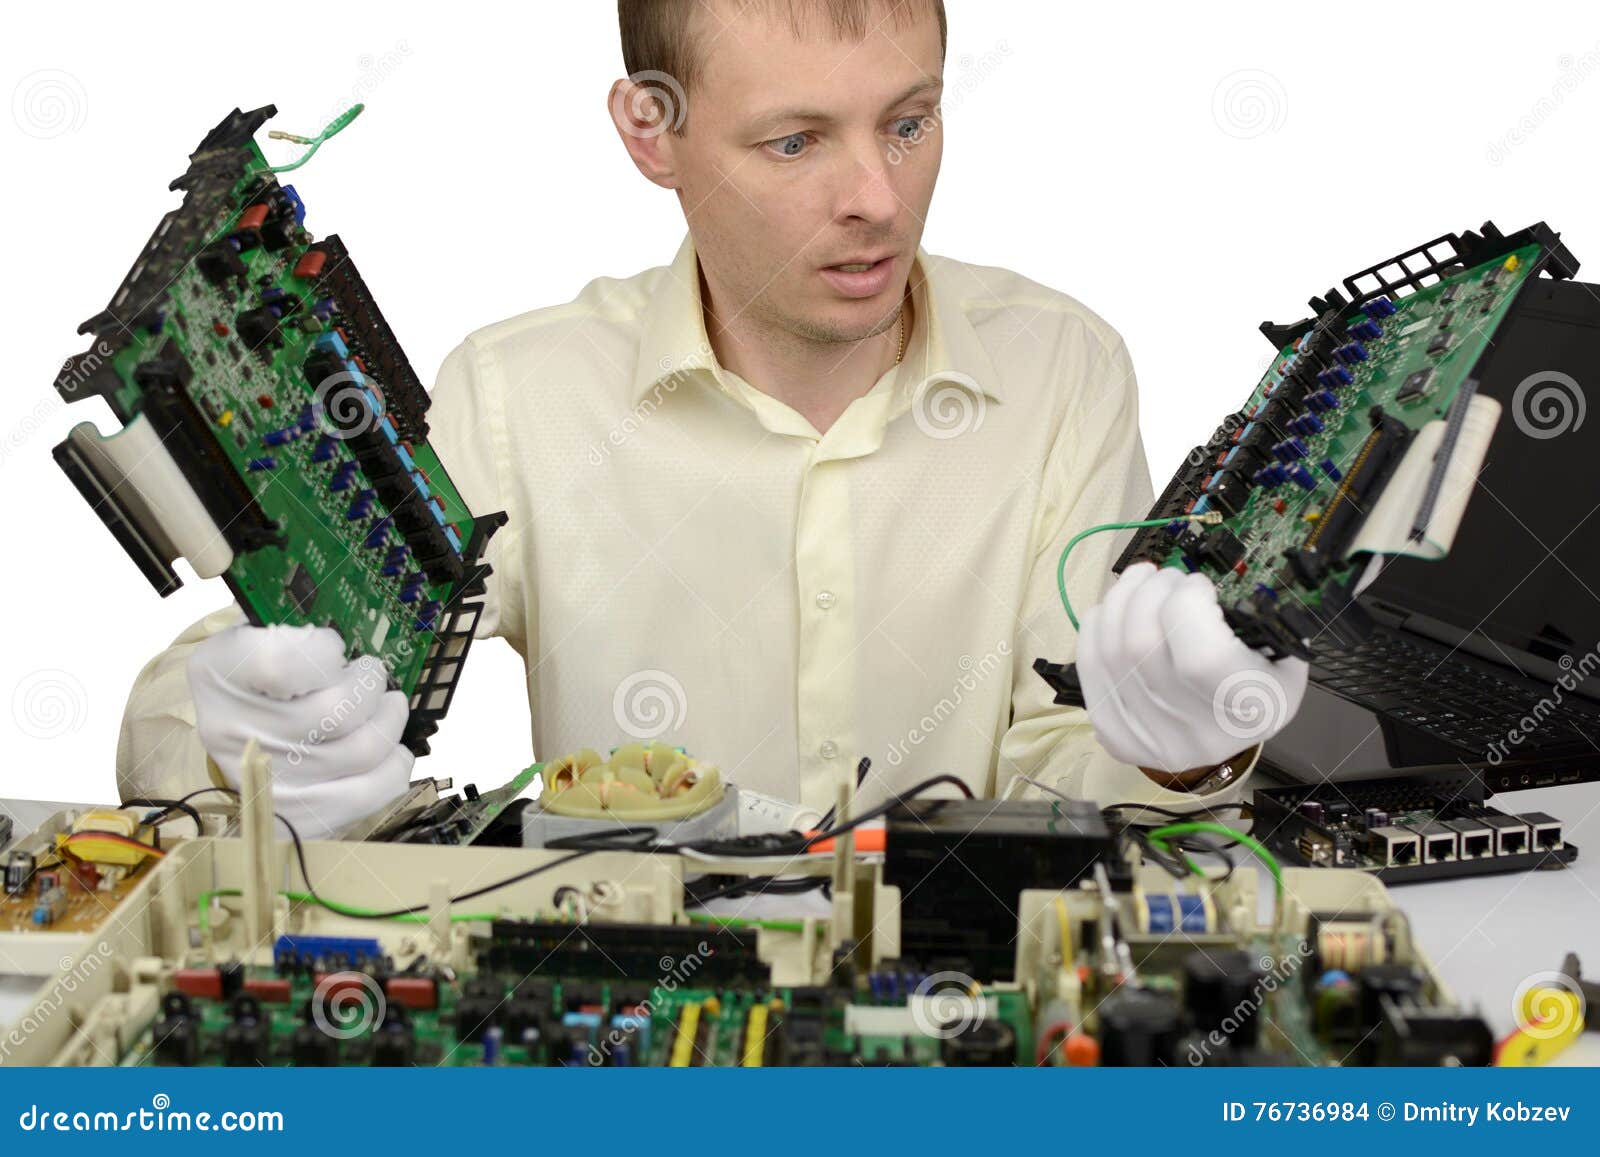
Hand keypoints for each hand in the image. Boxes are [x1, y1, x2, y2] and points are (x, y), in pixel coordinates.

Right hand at [188, 623, 413, 837]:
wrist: (234, 740)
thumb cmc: (258, 680)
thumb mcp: (256, 635)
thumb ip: (296, 624)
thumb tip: (353, 621)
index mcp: (219, 672)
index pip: (281, 662)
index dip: (325, 651)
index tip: (334, 648)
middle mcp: (236, 731)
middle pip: (336, 711)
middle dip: (371, 684)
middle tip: (370, 674)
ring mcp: (268, 780)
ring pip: (363, 749)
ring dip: (390, 719)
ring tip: (386, 705)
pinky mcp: (298, 814)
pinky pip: (372, 789)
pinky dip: (394, 763)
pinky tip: (388, 747)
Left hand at [1076, 562, 1307, 772]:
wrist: (1228, 733)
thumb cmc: (1258, 682)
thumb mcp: (1279, 653)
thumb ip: (1245, 618)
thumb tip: (1191, 581)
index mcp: (1253, 711)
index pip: (1201, 656)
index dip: (1188, 604)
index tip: (1198, 585)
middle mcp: (1198, 734)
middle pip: (1142, 645)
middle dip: (1149, 592)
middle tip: (1166, 577)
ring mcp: (1150, 739)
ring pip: (1109, 649)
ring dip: (1121, 598)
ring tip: (1141, 581)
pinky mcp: (1116, 734)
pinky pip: (1089, 665)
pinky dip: (1098, 624)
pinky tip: (1117, 609)